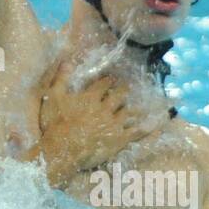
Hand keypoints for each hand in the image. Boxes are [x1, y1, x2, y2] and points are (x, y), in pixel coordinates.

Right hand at [35, 59, 168, 186]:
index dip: (108, 81)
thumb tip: (67, 60)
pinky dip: (147, 128)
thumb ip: (61, 78)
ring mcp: (113, 124)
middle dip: (123, 90)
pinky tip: (156, 125)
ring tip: (140, 106)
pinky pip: (136, 132)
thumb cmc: (55, 124)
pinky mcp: (119, 139)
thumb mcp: (53, 96)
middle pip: (119, 95)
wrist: (62, 149)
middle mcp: (105, 107)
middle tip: (126, 88)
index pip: (103, 84)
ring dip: (134, 108)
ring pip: (128, 112)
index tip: (110, 79)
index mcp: (90, 97)